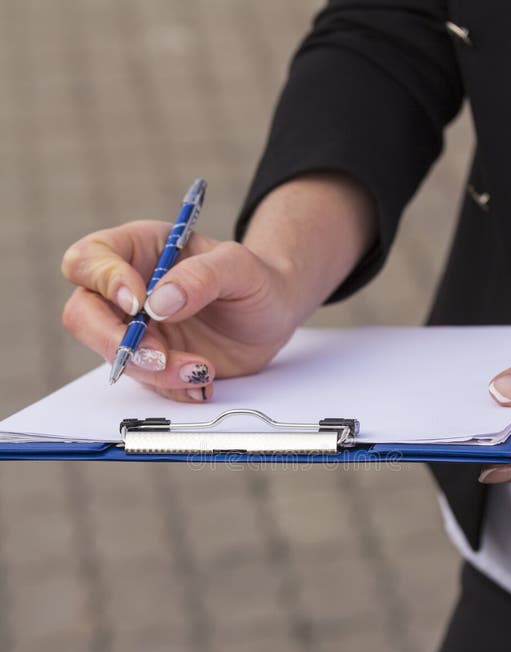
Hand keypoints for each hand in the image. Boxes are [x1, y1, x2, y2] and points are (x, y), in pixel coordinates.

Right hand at [61, 220, 297, 401]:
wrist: (273, 317)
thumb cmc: (255, 279)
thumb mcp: (239, 266)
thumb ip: (201, 276)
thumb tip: (159, 302)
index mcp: (138, 249)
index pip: (89, 260)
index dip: (104, 282)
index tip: (138, 303)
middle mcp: (127, 290)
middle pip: (83, 315)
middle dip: (116, 341)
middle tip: (158, 354)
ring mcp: (137, 331)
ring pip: (114, 357)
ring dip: (153, 371)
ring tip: (200, 371)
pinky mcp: (154, 363)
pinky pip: (147, 383)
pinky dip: (172, 388)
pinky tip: (202, 381)